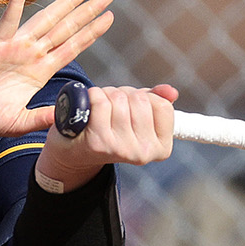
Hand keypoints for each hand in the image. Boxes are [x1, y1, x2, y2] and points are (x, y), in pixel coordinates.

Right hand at [0, 0, 114, 139]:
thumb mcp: (19, 122)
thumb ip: (46, 117)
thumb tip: (74, 116)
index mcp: (38, 72)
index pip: (71, 47)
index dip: (91, 32)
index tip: (109, 18)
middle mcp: (30, 55)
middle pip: (66, 28)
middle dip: (88, 10)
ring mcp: (13, 47)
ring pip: (46, 20)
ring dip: (66, 2)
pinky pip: (8, 21)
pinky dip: (16, 2)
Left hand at [35, 84, 177, 191]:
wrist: (73, 152)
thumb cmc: (109, 129)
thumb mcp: (137, 116)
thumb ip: (156, 102)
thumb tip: (171, 92)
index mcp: (160, 149)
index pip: (163, 106)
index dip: (145, 98)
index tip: (132, 108)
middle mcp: (143, 153)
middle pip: (140, 100)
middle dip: (123, 94)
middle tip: (111, 107)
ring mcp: (121, 149)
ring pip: (119, 99)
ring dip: (106, 94)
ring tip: (99, 109)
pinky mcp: (98, 143)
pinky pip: (100, 101)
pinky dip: (92, 96)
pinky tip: (87, 109)